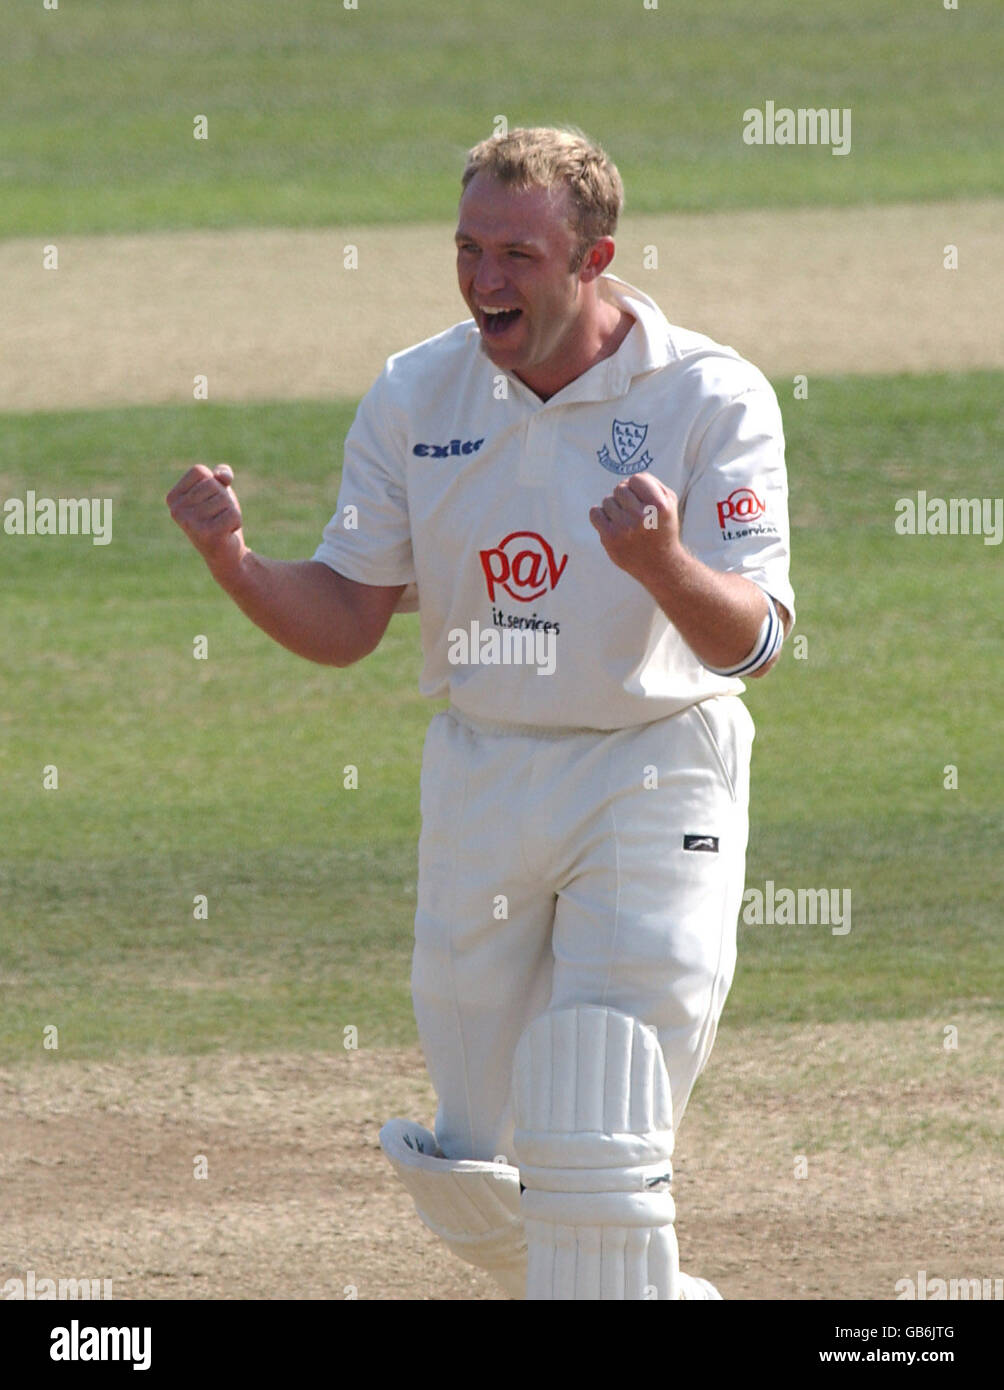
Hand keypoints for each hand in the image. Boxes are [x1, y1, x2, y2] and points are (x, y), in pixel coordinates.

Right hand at [166, 464, 246, 580]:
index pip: (199, 471)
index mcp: (173, 498)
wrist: (225, 555)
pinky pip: (233, 514)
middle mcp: (176, 510)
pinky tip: (227, 533)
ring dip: (230, 511)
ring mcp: (189, 523)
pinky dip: (236, 522)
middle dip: (224, 499)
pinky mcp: (206, 534)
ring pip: (225, 499)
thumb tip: (223, 476)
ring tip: (221, 525)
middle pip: (213, 485)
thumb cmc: (219, 518)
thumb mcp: (219, 491)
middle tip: (218, 517)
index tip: (210, 502)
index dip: (213, 483)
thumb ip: (220, 475)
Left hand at [588, 472, 683, 585]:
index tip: (641, 499)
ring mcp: (624, 528)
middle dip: (624, 498)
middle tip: (633, 513)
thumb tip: (628, 480)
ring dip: (614, 509)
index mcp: (659, 506)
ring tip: (626, 522)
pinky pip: (595, 513)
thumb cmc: (662, 528)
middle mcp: (642, 516)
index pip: (636, 479)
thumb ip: (652, 484)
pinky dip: (600, 517)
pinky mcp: (609, 538)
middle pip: (620, 489)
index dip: (637, 487)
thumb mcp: (669, 503)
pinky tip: (613, 525)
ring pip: (607, 501)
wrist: (659, 564)